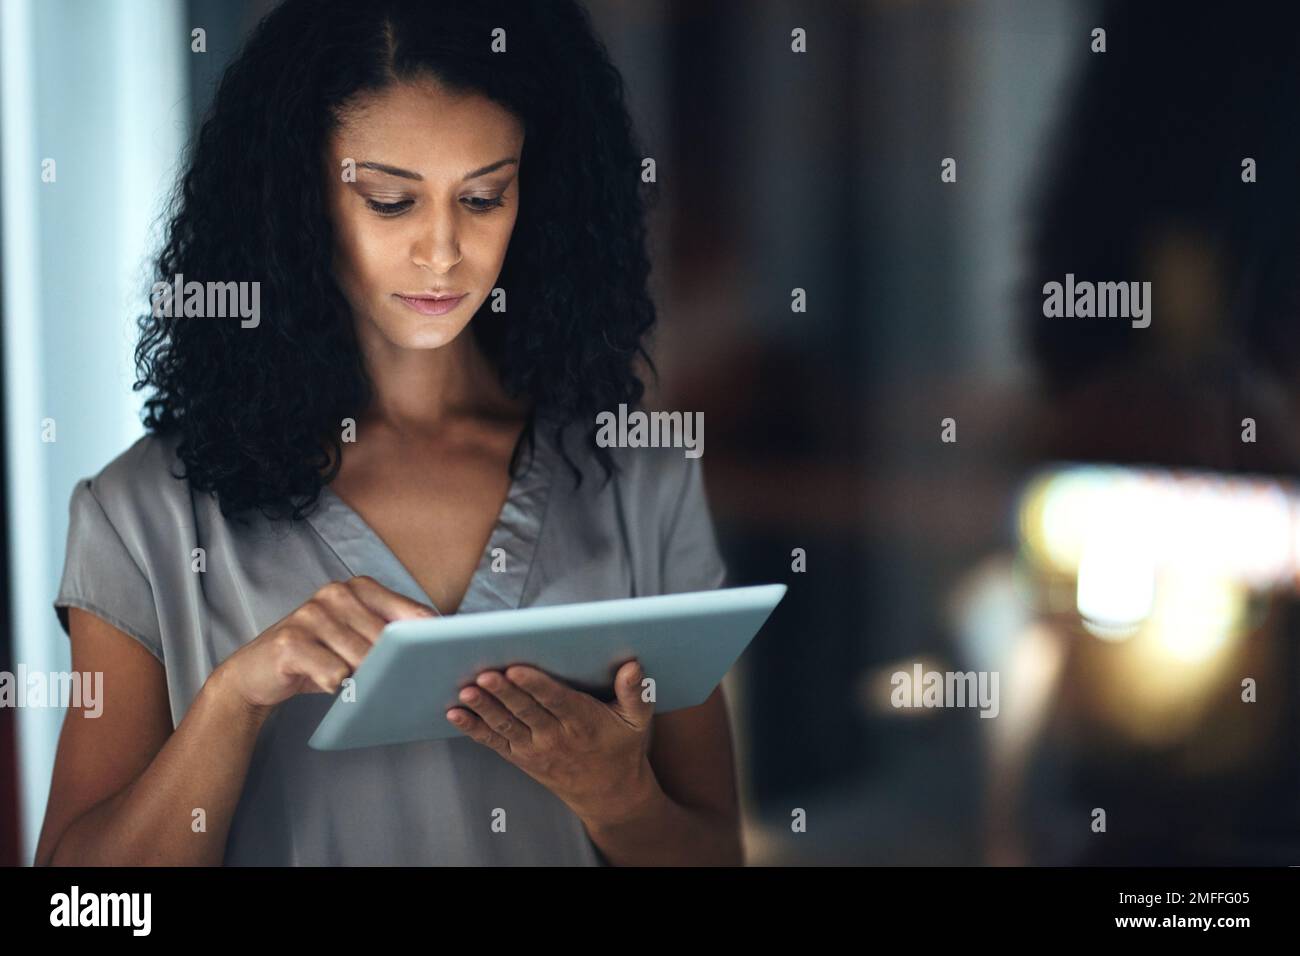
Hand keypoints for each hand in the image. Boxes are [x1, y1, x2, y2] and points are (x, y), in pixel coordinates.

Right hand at [214, 575, 435, 714]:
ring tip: (353, 684)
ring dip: (362, 680)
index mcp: (360, 587)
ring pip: (362, 658)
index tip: (446, 661)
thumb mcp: (358, 641)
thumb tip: (436, 653)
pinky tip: (326, 685)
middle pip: (389, 640)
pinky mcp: (290, 640)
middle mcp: (336, 593)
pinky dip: (335, 687)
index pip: (412, 612)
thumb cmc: (318, 657)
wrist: (256, 673)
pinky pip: (333, 673)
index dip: (430, 640)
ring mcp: (311, 614)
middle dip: (393, 667)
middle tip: (394, 685)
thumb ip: (390, 637)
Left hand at [446, 660, 657, 825]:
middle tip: (484, 675)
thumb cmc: (621, 748)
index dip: (535, 685)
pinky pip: (494, 742)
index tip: (517, 669)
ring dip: (483, 709)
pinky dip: (473, 728)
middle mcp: (555, 737)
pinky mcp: (520, 756)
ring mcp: (534, 749)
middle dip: (504, 693)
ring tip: (465, 692)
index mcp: (583, 722)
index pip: (556, 701)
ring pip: (505, 726)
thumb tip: (633, 666)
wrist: (608, 794)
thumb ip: (635, 693)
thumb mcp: (637, 721)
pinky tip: (456, 714)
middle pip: (525, 712)